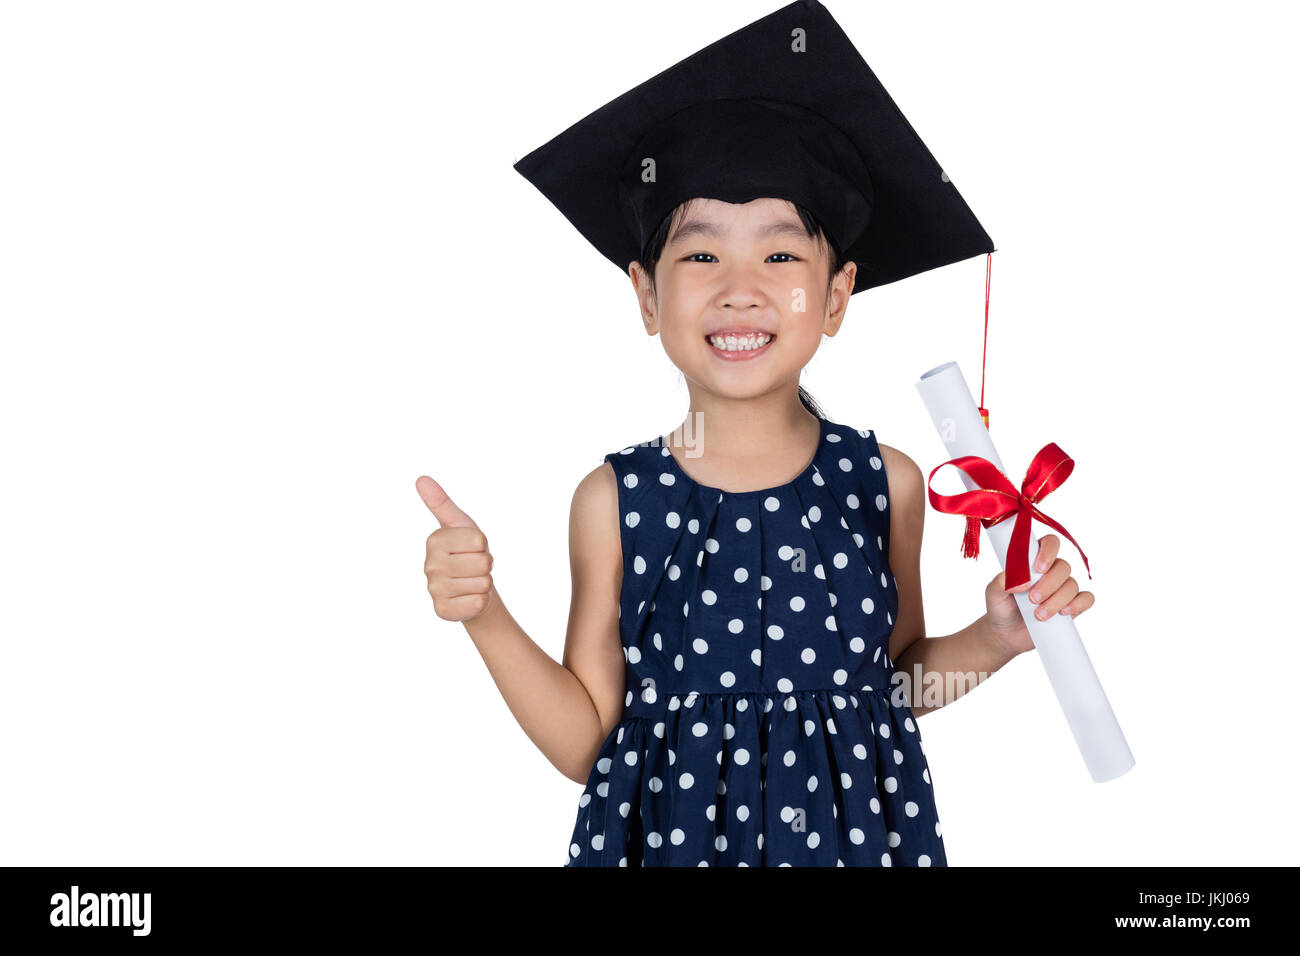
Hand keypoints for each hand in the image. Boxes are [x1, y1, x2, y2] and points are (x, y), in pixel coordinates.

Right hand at [417, 475, 496, 622]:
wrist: (470, 586)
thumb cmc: (467, 551)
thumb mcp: (460, 524)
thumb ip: (442, 502)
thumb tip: (421, 479)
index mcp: (434, 540)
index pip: (479, 540)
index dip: (483, 545)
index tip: (473, 548)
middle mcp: (429, 565)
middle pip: (483, 563)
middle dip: (486, 565)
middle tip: (474, 566)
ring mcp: (434, 590)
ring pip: (483, 583)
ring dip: (483, 583)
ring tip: (471, 581)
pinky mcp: (442, 611)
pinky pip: (477, 604)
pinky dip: (480, 601)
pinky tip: (469, 598)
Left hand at [983, 533, 1094, 656]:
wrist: (1007, 634)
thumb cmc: (1001, 607)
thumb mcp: (993, 594)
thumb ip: (1001, 582)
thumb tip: (1022, 581)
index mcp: (1033, 559)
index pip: (1049, 543)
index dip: (1048, 551)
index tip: (1038, 568)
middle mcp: (1051, 570)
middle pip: (1063, 566)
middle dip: (1049, 584)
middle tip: (1032, 599)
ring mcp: (1063, 588)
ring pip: (1072, 585)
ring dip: (1057, 600)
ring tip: (1039, 615)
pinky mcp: (1072, 605)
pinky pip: (1086, 599)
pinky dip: (1078, 604)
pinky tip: (1064, 612)